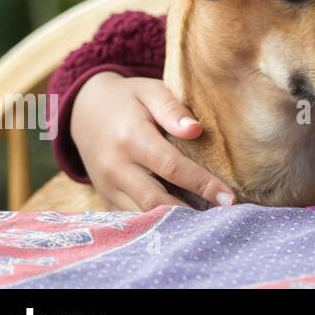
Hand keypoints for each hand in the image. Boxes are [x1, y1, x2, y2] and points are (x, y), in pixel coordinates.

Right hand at [72, 72, 235, 210]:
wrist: (85, 111)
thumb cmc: (127, 99)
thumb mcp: (150, 91)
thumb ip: (172, 108)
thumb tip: (196, 130)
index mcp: (131, 138)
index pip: (172, 167)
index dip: (202, 184)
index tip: (229, 197)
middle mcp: (115, 167)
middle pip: (156, 200)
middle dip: (191, 212)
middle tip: (224, 217)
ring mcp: (107, 186)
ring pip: (142, 214)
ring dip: (174, 221)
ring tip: (207, 221)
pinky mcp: (105, 197)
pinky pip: (131, 217)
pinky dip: (156, 222)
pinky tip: (182, 221)